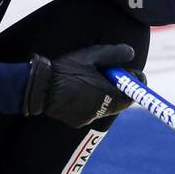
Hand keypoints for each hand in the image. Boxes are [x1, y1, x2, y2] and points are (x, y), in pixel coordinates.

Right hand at [22, 44, 137, 127]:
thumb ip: (113, 54)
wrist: (41, 88)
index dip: (133, 84)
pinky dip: (89, 102)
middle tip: (112, 75)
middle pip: (118, 102)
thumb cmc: (66, 70)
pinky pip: (90, 111)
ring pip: (104, 107)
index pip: (130, 95)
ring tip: (92, 80)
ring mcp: (89, 117)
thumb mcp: (91, 56)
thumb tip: (131, 53)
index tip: (134, 75)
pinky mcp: (78, 121)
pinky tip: (78, 91)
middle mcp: (101, 110)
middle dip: (118, 89)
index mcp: (108, 96)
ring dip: (103, 95)